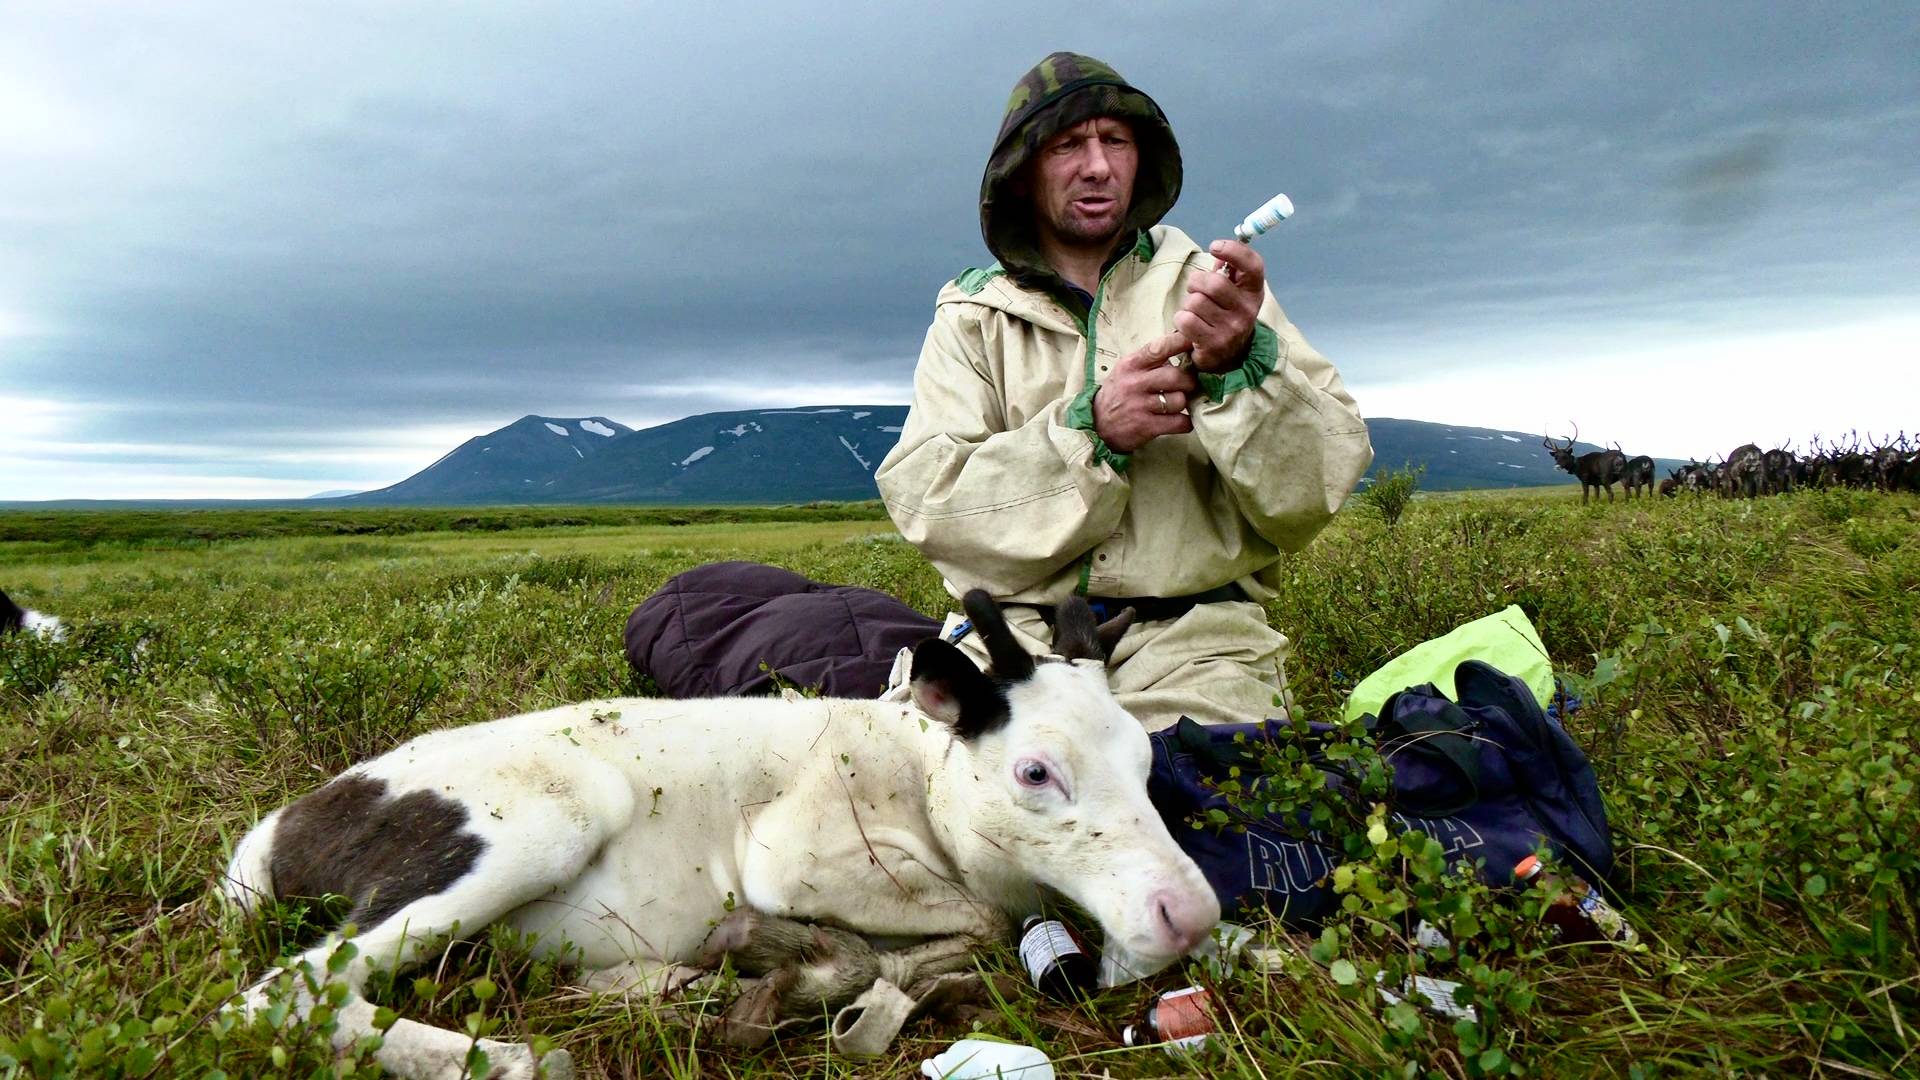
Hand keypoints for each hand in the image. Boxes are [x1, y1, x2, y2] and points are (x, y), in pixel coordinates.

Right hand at [1093, 332, 1198, 453]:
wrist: (1097, 425)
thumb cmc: (1118, 393)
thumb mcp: (1127, 370)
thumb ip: (1150, 360)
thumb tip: (1181, 349)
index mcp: (1131, 365)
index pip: (1158, 349)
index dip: (1179, 343)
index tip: (1194, 342)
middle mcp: (1135, 383)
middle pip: (1176, 376)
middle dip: (1189, 381)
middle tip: (1187, 385)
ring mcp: (1140, 406)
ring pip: (1179, 400)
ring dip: (1183, 403)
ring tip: (1176, 404)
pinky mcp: (1146, 427)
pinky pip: (1179, 423)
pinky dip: (1185, 422)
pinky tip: (1180, 420)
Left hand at [1175, 240, 1263, 371]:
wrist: (1230, 357)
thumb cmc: (1227, 315)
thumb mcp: (1235, 293)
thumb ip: (1229, 271)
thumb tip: (1219, 253)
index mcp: (1254, 292)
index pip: (1252, 265)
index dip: (1233, 251)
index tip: (1214, 247)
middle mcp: (1247, 311)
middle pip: (1213, 283)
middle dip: (1196, 282)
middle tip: (1195, 289)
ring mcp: (1231, 329)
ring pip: (1195, 302)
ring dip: (1188, 304)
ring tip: (1195, 312)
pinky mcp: (1214, 345)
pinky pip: (1186, 320)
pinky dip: (1181, 319)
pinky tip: (1190, 326)